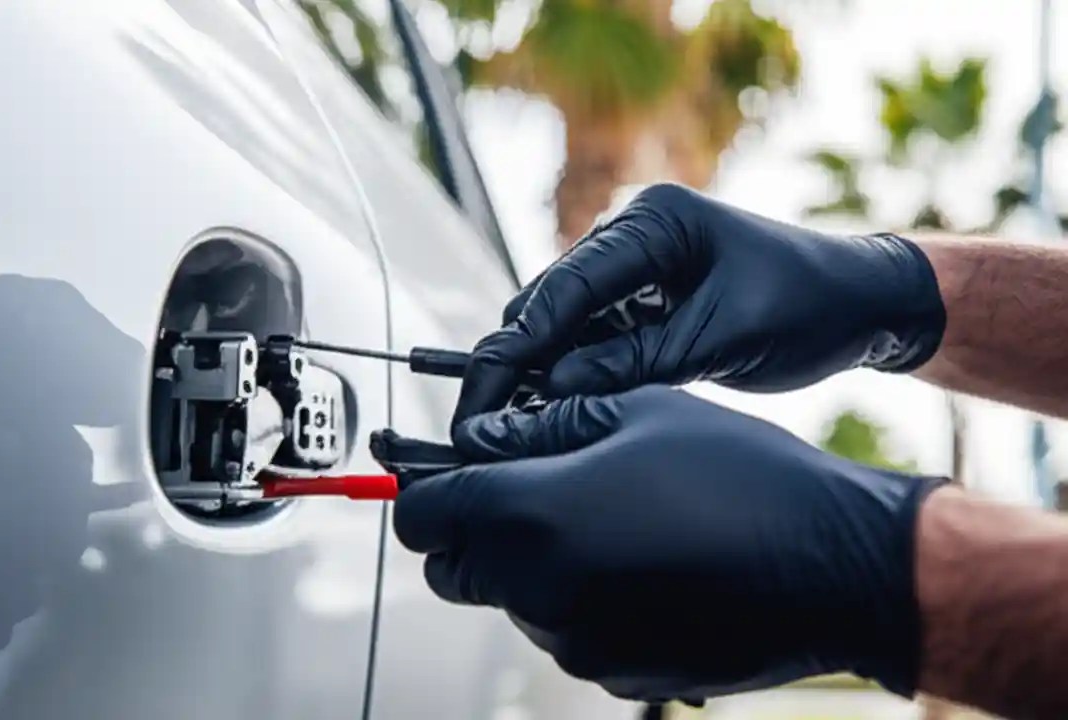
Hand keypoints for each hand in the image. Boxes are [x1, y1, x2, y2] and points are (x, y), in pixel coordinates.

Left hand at [398, 386, 944, 701]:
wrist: (838, 567)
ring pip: (508, 599)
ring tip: (606, 518)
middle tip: (524, 489)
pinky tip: (640, 563)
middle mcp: (541, 590)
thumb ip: (539, 426)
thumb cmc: (745, 478)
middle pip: (453, 566)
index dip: (422, 487)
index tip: (442, 470)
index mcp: (533, 516)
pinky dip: (577, 599)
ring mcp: (577, 643)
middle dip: (470, 528)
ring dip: (529, 562)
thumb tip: (479, 437)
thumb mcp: (638, 412)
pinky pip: (564, 631)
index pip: (422, 514)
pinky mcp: (615, 674)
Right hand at [453, 183, 945, 427]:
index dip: (522, 344)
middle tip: (485, 421)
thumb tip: (554, 388)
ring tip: (509, 425)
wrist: (863, 303)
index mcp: (655, 223)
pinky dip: (573, 370)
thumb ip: (636, 361)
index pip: (569, 286)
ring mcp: (636, 263)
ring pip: (564, 322)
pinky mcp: (644, 295)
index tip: (486, 394)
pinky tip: (551, 411)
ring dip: (542, 369)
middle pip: (551, 301)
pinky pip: (592, 333)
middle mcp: (634, 233)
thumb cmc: (810, 307)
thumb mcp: (723, 339)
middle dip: (518, 360)